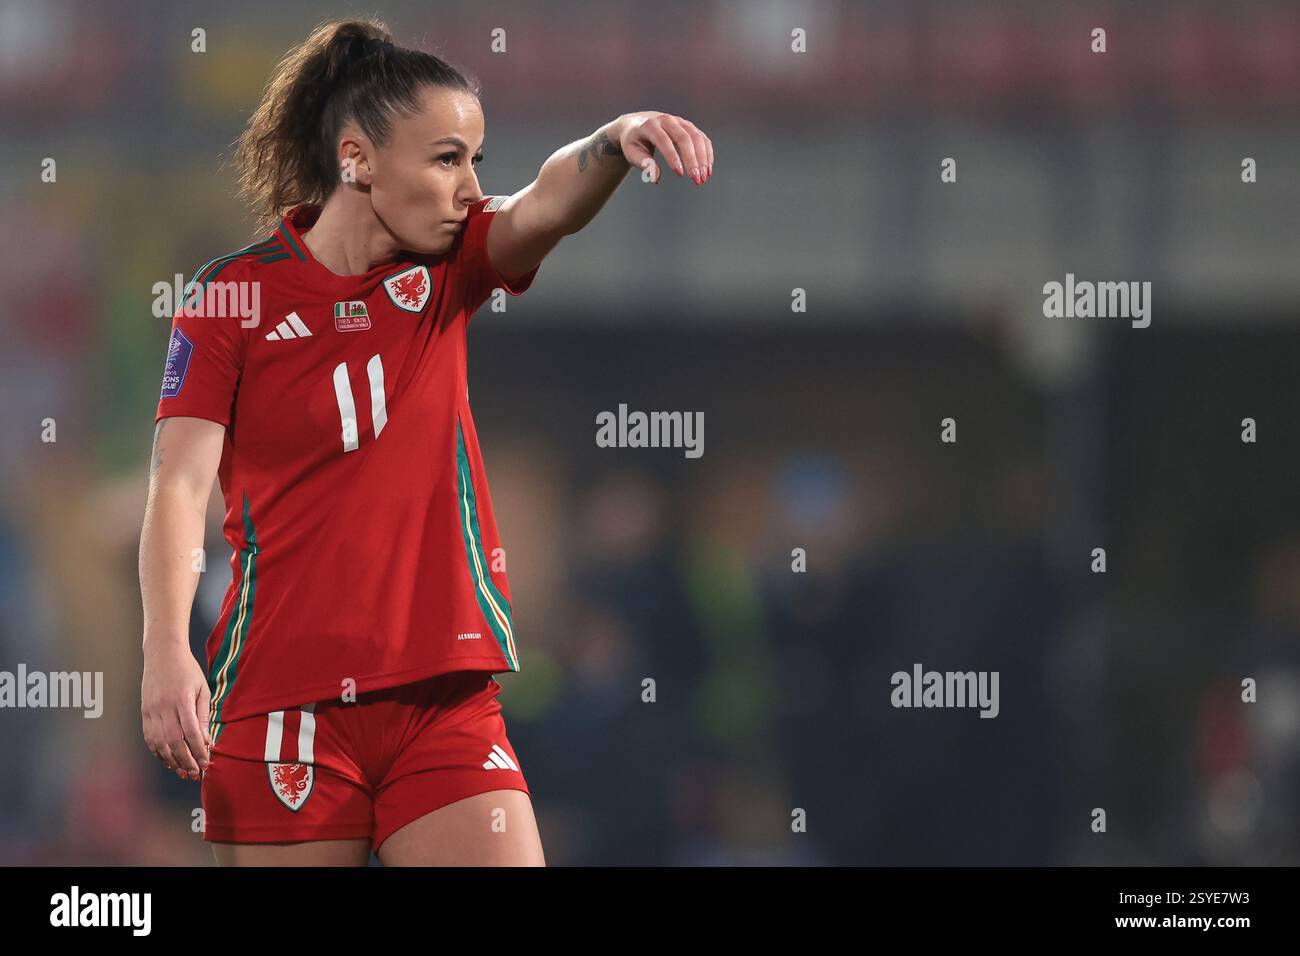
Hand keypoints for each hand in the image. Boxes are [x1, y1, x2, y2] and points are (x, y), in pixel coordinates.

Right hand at [142, 640, 211, 779]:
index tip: (206, 763)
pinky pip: (149, 737)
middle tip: (196, 773)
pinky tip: (168, 759)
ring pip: (159, 743)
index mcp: (182, 700)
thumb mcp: (202, 689)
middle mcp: (164, 707)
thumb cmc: (187, 670)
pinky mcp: (143, 712)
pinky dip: (158, 752)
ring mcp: (151, 711)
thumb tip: (207, 741)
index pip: (191, 733)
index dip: (198, 750)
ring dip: (171, 760)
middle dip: (186, 761)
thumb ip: (203, 715)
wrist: (162, 654)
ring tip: (183, 771)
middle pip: (174, 742)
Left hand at [613, 111, 714, 185]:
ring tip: (703, 178)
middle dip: (692, 160)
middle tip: (696, 180)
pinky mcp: (688, 126)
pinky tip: (707, 170)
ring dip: (703, 158)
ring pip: (696, 137)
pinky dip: (707, 154)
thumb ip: (644, 164)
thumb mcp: (632, 153)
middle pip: (684, 138)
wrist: (635, 124)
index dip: (672, 157)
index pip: (664, 140)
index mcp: (650, 125)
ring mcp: (680, 122)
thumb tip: (656, 178)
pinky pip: (701, 138)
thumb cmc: (633, 142)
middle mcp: (667, 120)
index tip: (680, 174)